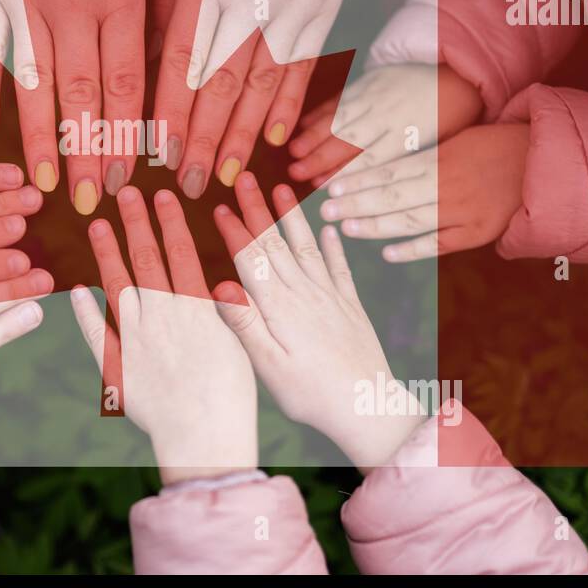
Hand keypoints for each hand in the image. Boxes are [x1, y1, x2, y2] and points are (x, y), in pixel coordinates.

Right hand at [0, 0, 151, 212]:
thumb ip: (144, 9)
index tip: (133, 181)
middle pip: (84, 95)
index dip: (130, 138)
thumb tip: (156, 72)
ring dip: (40, 138)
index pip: (128, 83)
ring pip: (34, 80)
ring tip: (43, 185)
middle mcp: (74, 0)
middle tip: (93, 206)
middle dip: (90, 156)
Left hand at [70, 187, 257, 483]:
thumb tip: (219, 279)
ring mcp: (137, 339)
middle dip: (136, 224)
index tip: (160, 196)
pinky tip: (75, 291)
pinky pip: (97, 334)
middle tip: (125, 193)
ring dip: (108, 255)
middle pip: (147, 260)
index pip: (180, 252)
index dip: (169, 221)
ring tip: (97, 225)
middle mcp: (164, 316)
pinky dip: (84, 312)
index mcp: (197, 307)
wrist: (206, 435)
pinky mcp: (118, 367)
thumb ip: (226, 309)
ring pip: (118, 287)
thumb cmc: (233, 394)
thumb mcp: (241, 341)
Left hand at [148, 0, 394, 200]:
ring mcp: (294, 0)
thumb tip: (144, 65)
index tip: (153, 154)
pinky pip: (303, 64)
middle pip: (220, 82)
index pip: (180, 59)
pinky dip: (288, 105)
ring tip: (226, 178)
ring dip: (243, 136)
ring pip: (263, 83)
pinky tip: (276, 141)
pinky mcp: (326, 3)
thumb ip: (169, 0)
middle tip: (185, 186)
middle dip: (202, 140)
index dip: (167, 112)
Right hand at [211, 172, 423, 469]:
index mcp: (279, 308)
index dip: (234, 231)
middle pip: (276, 244)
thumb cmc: (312, 395)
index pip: (251, 259)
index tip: (219, 204)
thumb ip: (245, 325)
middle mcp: (305, 295)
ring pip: (307, 247)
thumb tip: (219, 287)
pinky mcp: (350, 308)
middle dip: (258, 209)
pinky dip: (334, 247)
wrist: (368, 409)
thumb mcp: (270, 367)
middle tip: (245, 178)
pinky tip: (330, 230)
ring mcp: (330, 298)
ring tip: (283, 189)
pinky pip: (340, 268)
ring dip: (293, 217)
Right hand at [288, 63, 482, 186]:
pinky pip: (340, 99)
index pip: (371, 158)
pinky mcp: (369, 81)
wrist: (457, 72)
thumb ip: (401, 162)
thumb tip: (367, 187)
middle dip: (319, 157)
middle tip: (296, 174)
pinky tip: (301, 126)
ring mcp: (376, 94)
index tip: (322, 188)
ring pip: (340, 117)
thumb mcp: (435, 144)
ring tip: (293, 152)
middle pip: (349, 139)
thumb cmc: (448, 117)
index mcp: (409, 133)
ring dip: (313, 135)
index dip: (345, 174)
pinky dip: (319, 113)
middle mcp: (388, 113)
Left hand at [320, 122, 529, 261]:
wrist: (544, 162)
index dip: (359, 181)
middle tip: (325, 210)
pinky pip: (440, 244)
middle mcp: (449, 185)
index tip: (332, 187)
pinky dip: (413, 250)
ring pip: (411, 221)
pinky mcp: (479, 232)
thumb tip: (381, 167)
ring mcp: (464, 211)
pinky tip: (388, 253)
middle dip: (357, 204)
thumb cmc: (494, 147)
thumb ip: (422, 157)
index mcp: (441, 159)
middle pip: (393, 196)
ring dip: (376, 227)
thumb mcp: (456, 142)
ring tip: (347, 229)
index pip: (390, 172)